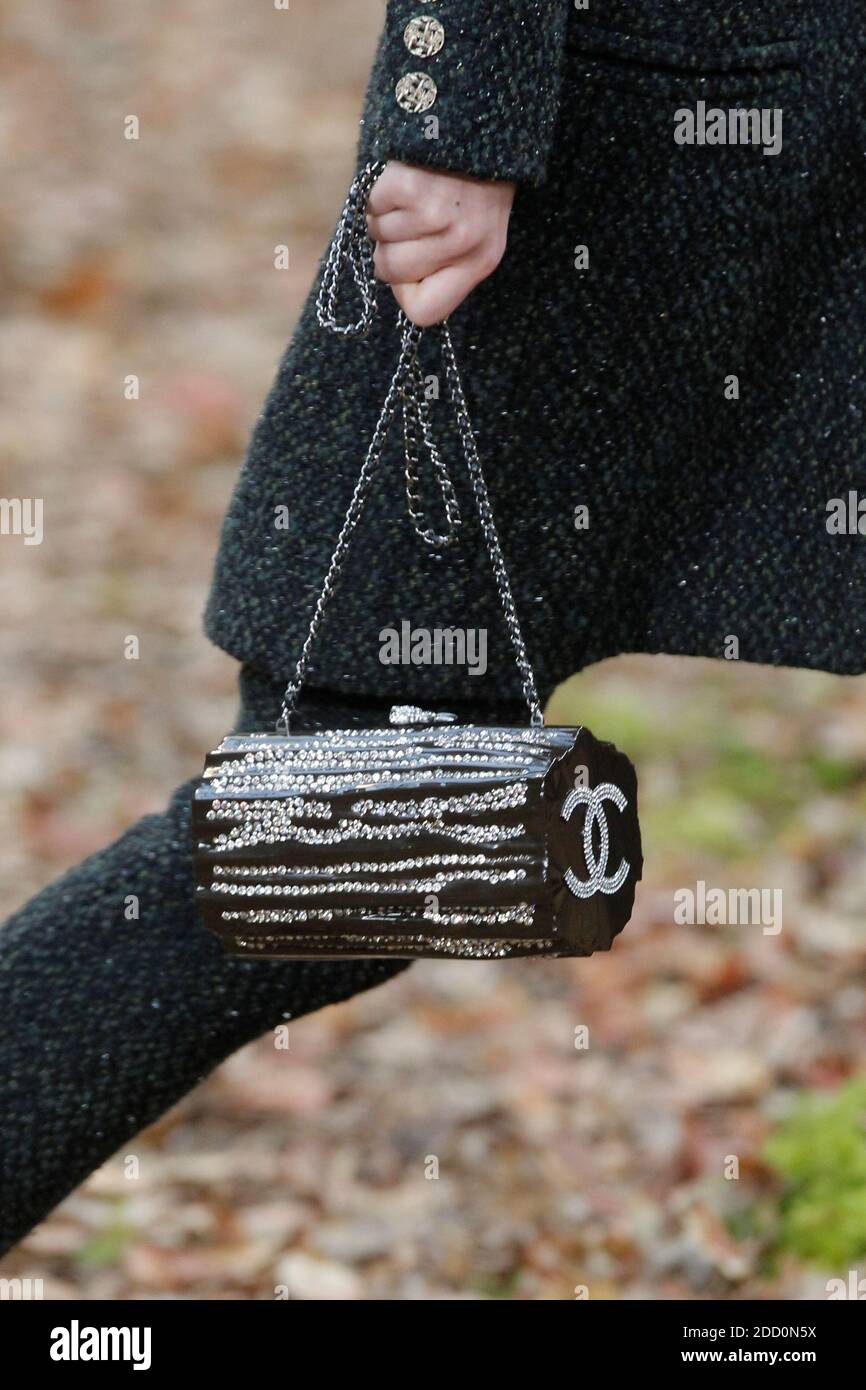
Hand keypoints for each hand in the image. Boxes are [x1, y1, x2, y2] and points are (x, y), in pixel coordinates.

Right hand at [366, 162, 514, 326]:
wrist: (481, 120)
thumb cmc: (473, 183)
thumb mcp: (475, 232)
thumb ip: (443, 264)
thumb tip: (396, 279)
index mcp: (480, 262)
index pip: (426, 312)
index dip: (407, 293)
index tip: (412, 270)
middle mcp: (462, 243)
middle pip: (391, 272)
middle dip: (387, 247)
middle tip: (410, 220)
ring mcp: (437, 215)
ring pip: (379, 236)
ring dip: (384, 214)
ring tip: (414, 194)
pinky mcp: (413, 186)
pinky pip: (374, 204)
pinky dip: (380, 190)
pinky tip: (406, 177)